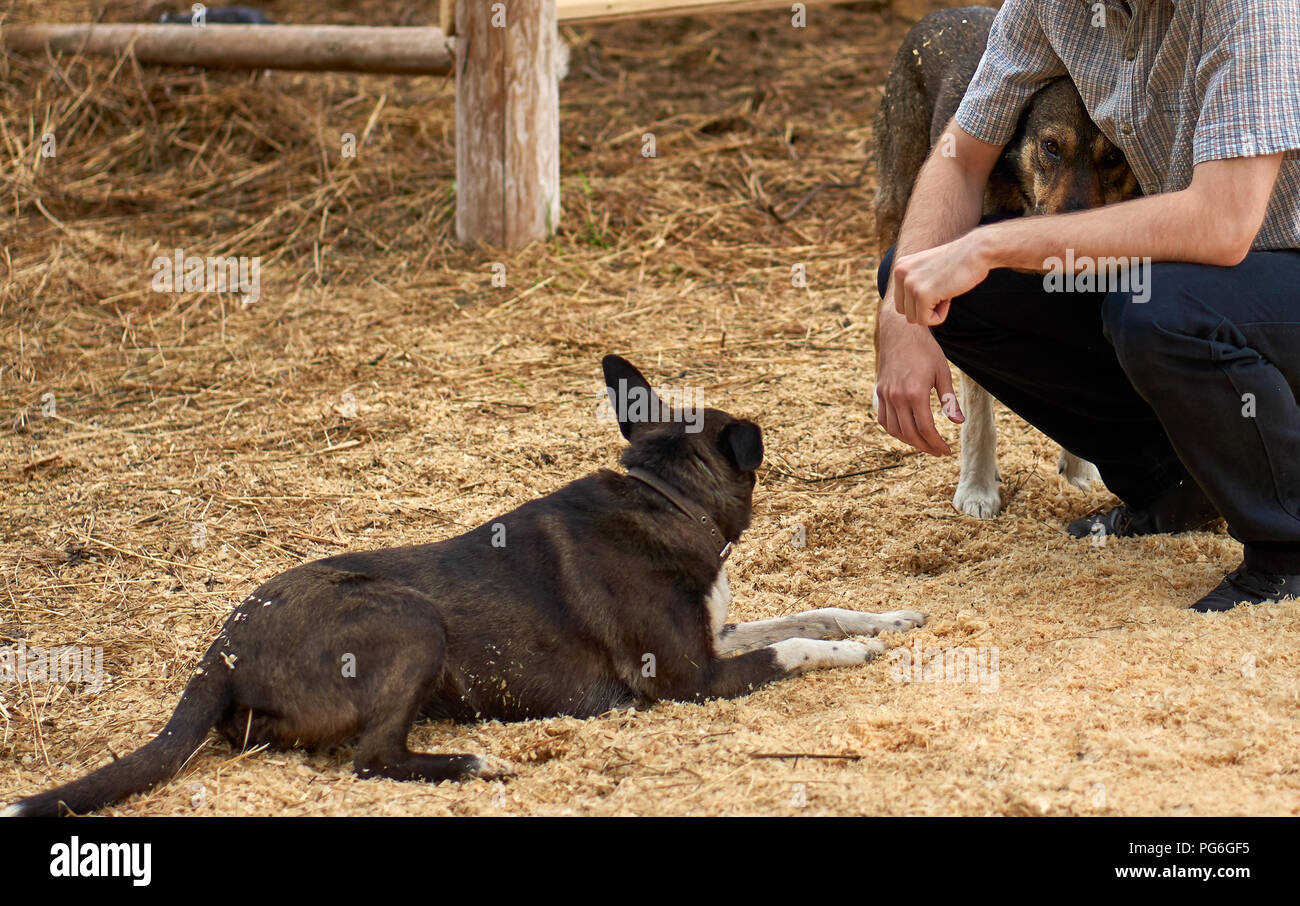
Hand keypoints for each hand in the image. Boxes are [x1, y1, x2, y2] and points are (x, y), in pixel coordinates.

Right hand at [874, 316, 963, 455]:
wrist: (900, 332)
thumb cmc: (925, 350)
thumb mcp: (943, 373)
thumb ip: (949, 400)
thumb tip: (959, 422)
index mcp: (915, 393)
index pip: (926, 429)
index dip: (937, 443)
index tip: (946, 451)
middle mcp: (897, 397)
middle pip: (910, 433)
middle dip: (925, 446)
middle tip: (937, 451)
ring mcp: (885, 395)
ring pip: (895, 430)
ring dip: (910, 441)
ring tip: (924, 443)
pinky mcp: (879, 392)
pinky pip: (884, 419)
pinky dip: (894, 430)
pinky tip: (906, 432)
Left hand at [892, 232, 989, 325]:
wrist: (977, 251)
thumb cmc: (957, 262)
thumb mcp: (926, 269)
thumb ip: (913, 283)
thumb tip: (905, 309)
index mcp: (900, 267)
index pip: (900, 302)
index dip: (921, 302)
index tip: (937, 286)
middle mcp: (900, 273)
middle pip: (905, 312)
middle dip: (924, 309)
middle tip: (942, 291)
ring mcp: (910, 283)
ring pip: (914, 318)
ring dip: (932, 312)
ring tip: (945, 292)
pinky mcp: (922, 294)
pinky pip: (925, 320)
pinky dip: (939, 316)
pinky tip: (948, 297)